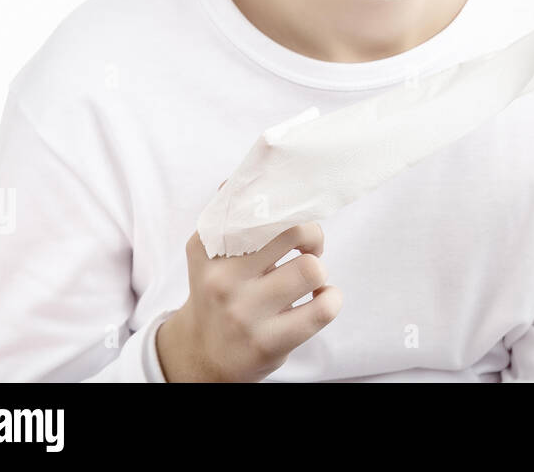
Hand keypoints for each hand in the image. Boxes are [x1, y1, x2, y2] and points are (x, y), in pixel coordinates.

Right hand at [156, 194, 342, 381]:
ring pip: (311, 269)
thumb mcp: (211, 253)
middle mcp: (221, 280)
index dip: (287, 205)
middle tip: (307, 248)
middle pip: (292, 231)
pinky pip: (324, 308)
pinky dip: (331, 298)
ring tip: (309, 278)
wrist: (201, 355)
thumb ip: (227, 214)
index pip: (254, 207)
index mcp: (208, 249)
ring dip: (319, 270)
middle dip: (312, 235)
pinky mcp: (267, 344)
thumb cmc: (219, 292)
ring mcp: (244, 315)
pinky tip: (317, 301)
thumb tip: (238, 177)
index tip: (295, 212)